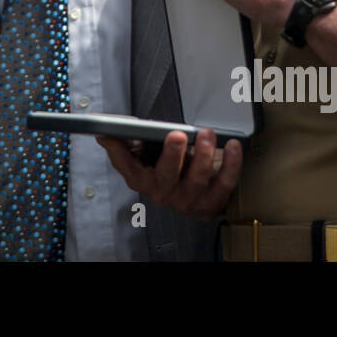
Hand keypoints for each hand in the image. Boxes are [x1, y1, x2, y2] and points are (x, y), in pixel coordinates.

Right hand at [96, 129, 242, 220]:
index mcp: (142, 179)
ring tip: (206, 134)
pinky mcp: (211, 203)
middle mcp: (162, 193)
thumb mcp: (147, 151)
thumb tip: (104, 133)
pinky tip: (232, 146)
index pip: (126, 166)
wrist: (200, 186)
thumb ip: (126, 142)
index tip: (115, 133)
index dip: (120, 152)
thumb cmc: (171, 164)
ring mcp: (187, 201)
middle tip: (176, 135)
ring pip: (195, 181)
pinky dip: (230, 164)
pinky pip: (223, 184)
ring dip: (202, 155)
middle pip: (165, 176)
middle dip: (171, 155)